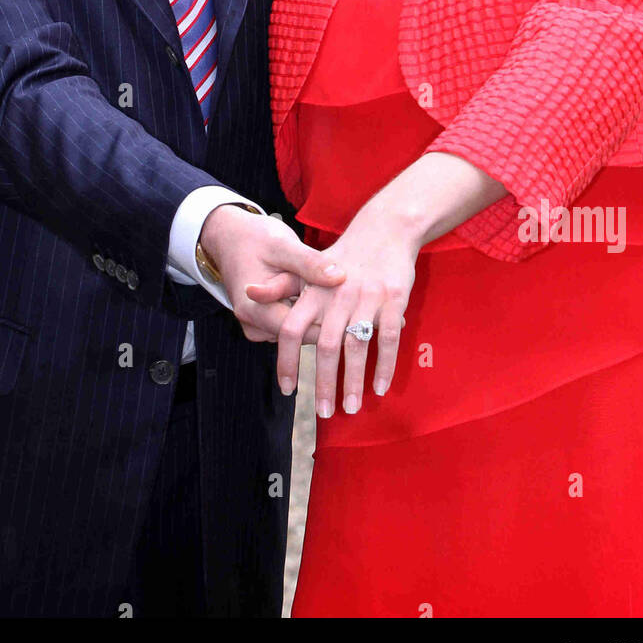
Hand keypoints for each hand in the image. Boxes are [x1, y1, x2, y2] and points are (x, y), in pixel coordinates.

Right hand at [199, 205, 344, 345]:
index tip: (351, 308)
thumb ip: (310, 262)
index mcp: (254, 309)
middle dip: (322, 318)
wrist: (229, 236)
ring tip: (330, 293)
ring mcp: (257, 325)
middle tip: (346, 297)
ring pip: (296, 331)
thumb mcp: (283, 245)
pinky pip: (290, 323)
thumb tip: (340, 277)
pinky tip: (314, 293)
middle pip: (299, 335)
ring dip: (313, 315)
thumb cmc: (254, 238)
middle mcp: (253, 323)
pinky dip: (304, 312)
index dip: (327, 322)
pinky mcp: (263, 321)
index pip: (298, 331)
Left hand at [249, 197, 417, 415]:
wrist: (384, 230)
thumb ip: (280, 285)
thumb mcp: (306, 266)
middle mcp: (337, 296)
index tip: (287, 389)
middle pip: (326, 346)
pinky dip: (384, 366)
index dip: (287, 361)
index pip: (292, 330)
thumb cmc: (343, 256)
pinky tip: (380, 388)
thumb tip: (249, 293)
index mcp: (313, 291)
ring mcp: (367, 298)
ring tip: (350, 408)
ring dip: (353, 381)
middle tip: (323, 412)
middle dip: (324, 383)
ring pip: (357, 347)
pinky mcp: (393, 299)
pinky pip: (388, 339)